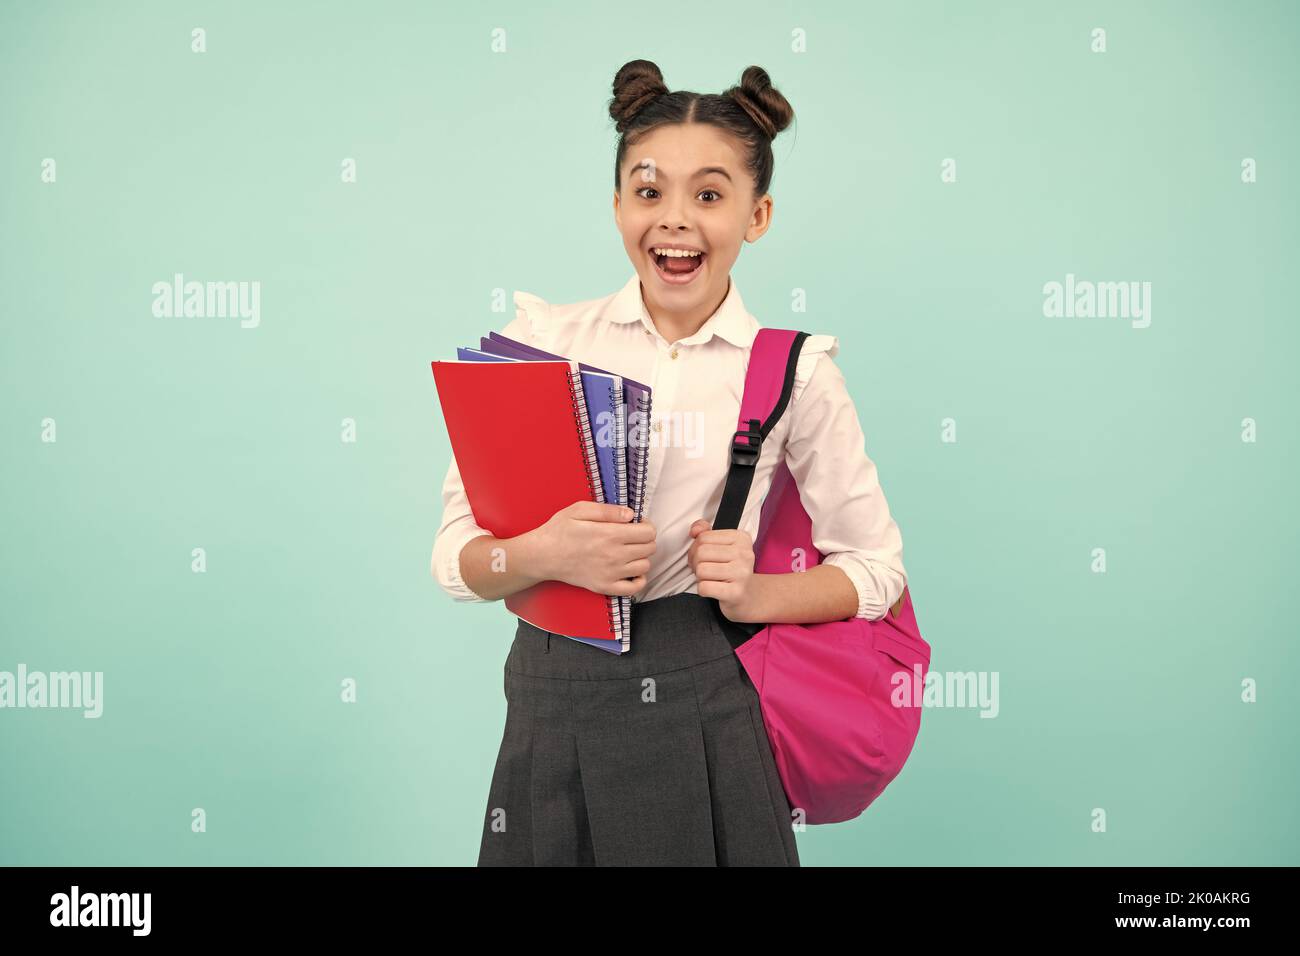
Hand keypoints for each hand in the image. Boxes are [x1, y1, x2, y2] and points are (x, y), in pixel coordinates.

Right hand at [531, 501, 654, 596]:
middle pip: (650, 548)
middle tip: (632, 536)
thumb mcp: (579, 509)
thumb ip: (608, 510)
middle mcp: (614, 556)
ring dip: (641, 557)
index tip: (637, 524)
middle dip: (645, 539)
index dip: (646, 525)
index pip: (648, 532)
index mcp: (610, 534)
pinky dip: (638, 579)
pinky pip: (634, 588)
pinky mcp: (604, 587)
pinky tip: (630, 571)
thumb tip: (631, 515)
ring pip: (645, 566)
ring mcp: (610, 574)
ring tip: (628, 551)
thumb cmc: (559, 530)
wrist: (542, 556)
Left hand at [687, 519, 757, 621]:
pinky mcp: (736, 592)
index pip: (704, 537)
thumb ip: (705, 532)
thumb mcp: (721, 546)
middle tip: (703, 570)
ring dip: (700, 577)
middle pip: (701, 553)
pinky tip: (713, 589)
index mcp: (741, 538)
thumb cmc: (730, 569)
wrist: (748, 596)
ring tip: (710, 579)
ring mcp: (742, 573)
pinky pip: (704, 587)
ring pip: (701, 570)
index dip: (695, 549)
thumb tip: (694, 530)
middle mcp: (744, 553)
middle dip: (695, 563)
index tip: (703, 558)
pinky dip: (703, 590)